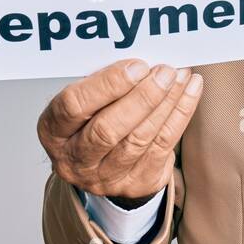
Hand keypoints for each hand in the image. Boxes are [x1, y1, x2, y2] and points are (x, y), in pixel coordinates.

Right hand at [37, 58, 204, 201]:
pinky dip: (180, 114)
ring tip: (180, 76)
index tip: (137, 66)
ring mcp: (105, 177)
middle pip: (108, 129)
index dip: (107, 85)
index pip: (73, 106)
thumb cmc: (93, 119)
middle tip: (165, 71)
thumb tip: (141, 60)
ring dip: (165, 103)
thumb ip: (103, 83)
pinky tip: (190, 90)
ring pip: (139, 138)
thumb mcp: (85, 101)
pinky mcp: (137, 183)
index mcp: (53, 131)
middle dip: (142, 97)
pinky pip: (163, 146)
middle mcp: (74, 159)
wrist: (103, 167)